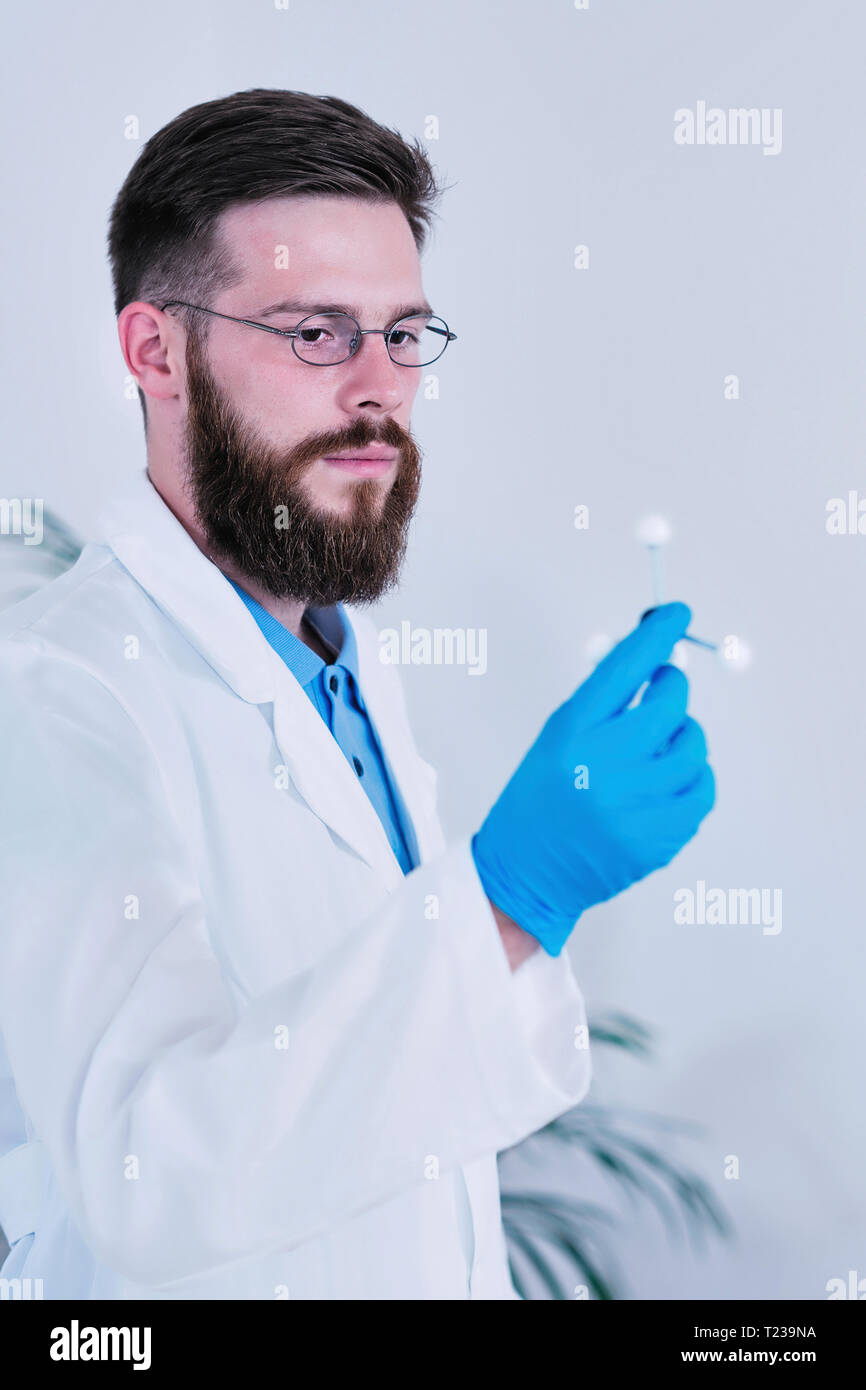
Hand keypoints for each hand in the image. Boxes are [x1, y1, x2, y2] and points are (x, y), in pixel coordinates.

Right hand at [471, 603, 715, 955]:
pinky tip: (667, 787)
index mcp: (569, 734)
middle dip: (673, 690)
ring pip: (693, 747)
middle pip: (669, 704)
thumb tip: (655, 659)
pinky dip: (693, 781)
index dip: (655, 634)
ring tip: (659, 753)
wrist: (525, 872)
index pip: (623, 668)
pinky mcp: (656, 840)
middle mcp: (600, 766)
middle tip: (665, 691)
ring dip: (684, 740)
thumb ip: (604, 703)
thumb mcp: (557, 738)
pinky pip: (702, 791)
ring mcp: (631, 806)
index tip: (676, 613)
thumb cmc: (541, 798)